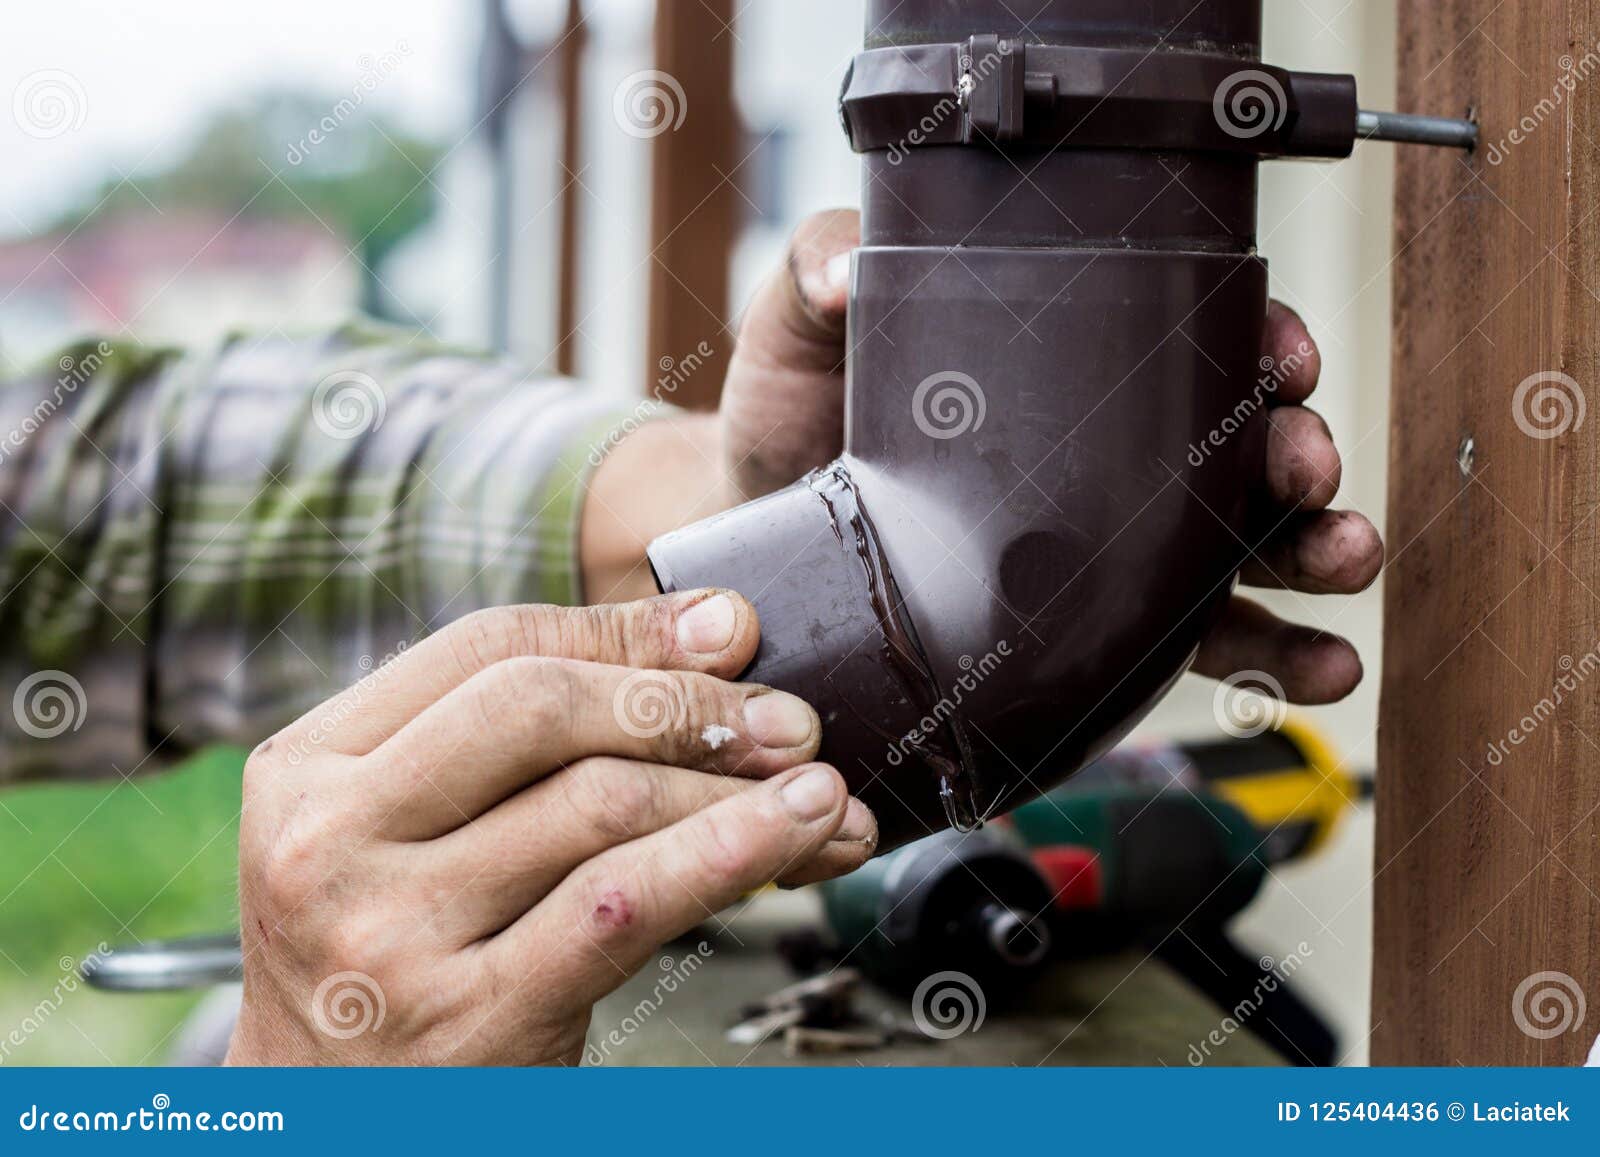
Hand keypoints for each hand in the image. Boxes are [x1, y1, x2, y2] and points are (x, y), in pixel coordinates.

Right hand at [225, 590, 875, 1065]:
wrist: (336, 1129)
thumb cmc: (392, 965)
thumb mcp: (405, 836)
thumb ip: (512, 743)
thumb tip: (709, 636)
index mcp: (306, 769)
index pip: (485, 647)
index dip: (623, 629)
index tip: (730, 632)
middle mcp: (329, 842)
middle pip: (541, 710)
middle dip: (687, 703)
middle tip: (788, 720)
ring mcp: (390, 933)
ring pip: (601, 803)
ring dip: (736, 787)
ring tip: (818, 789)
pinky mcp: (467, 1019)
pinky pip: (624, 905)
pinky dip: (726, 854)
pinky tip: (793, 836)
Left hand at [716, 210, 1382, 704]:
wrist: (754, 532)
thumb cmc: (786, 416)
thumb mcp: (798, 329)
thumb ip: (822, 271)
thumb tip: (852, 273)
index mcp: (1061, 366)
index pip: (1186, 341)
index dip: (1253, 344)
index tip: (1282, 361)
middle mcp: (1104, 451)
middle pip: (1238, 442)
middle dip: (1299, 452)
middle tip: (1306, 472)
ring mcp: (1110, 545)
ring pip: (1247, 544)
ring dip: (1314, 555)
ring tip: (1342, 568)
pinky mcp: (1095, 630)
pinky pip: (1203, 644)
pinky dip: (1278, 658)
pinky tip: (1321, 670)